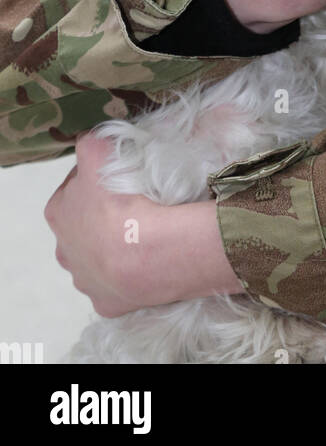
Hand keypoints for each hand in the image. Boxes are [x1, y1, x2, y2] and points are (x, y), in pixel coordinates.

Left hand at [44, 133, 242, 316]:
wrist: (146, 251)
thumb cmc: (119, 199)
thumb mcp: (98, 151)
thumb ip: (89, 143)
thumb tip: (90, 143)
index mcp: (58, 212)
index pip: (74, 188)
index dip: (97, 179)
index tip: (119, 177)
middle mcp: (64, 250)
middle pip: (83, 226)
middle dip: (102, 217)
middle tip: (132, 205)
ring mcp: (85, 280)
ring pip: (97, 258)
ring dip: (113, 248)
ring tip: (142, 234)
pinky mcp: (107, 302)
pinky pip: (117, 285)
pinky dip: (129, 276)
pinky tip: (146, 262)